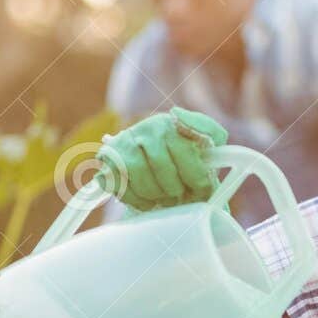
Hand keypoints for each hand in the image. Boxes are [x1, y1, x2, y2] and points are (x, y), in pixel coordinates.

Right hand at [97, 107, 226, 210]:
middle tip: (182, 196)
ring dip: (158, 197)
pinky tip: (147, 198)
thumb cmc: (183, 152)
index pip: (187, 156)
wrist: (148, 154)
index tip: (202, 191)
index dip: (198, 180)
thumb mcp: (206, 139)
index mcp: (172, 123)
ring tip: (166, 198)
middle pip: (166, 174)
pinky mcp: (107, 162)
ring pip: (144, 183)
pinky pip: (123, 189)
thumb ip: (209, 130)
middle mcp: (145, 130)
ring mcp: (124, 145)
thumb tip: (179, 116)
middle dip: (178, 191)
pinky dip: (138, 201)